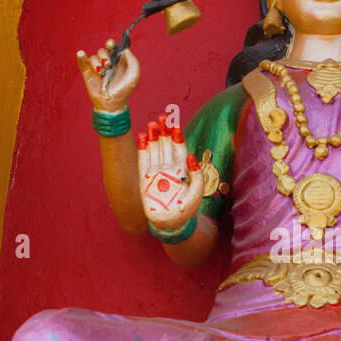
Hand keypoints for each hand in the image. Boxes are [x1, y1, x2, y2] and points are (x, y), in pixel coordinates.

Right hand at [76, 39, 139, 112]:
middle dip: (104, 55)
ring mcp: (97, 68)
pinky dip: (81, 57)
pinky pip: (82, 62)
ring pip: (94, 57)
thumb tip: (124, 49)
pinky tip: (81, 54)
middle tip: (108, 65)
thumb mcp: (133, 75)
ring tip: (101, 72)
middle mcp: (107, 63)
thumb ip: (133, 60)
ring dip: (97, 63)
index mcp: (118, 61)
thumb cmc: (124, 90)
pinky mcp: (87, 73)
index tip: (110, 44)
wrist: (112, 104)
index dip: (111, 43)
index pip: (113, 47)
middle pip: (103, 51)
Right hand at [137, 116, 203, 231]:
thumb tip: (191, 156)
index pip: (179, 147)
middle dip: (165, 131)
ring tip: (152, 123)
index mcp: (182, 168)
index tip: (175, 123)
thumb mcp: (198, 192)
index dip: (177, 135)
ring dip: (154, 136)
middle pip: (166, 145)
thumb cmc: (187, 209)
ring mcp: (156, 172)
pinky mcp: (145, 179)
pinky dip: (143, 149)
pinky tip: (142, 136)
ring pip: (155, 150)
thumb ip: (197, 174)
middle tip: (163, 116)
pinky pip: (143, 161)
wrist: (171, 224)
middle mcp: (169, 167)